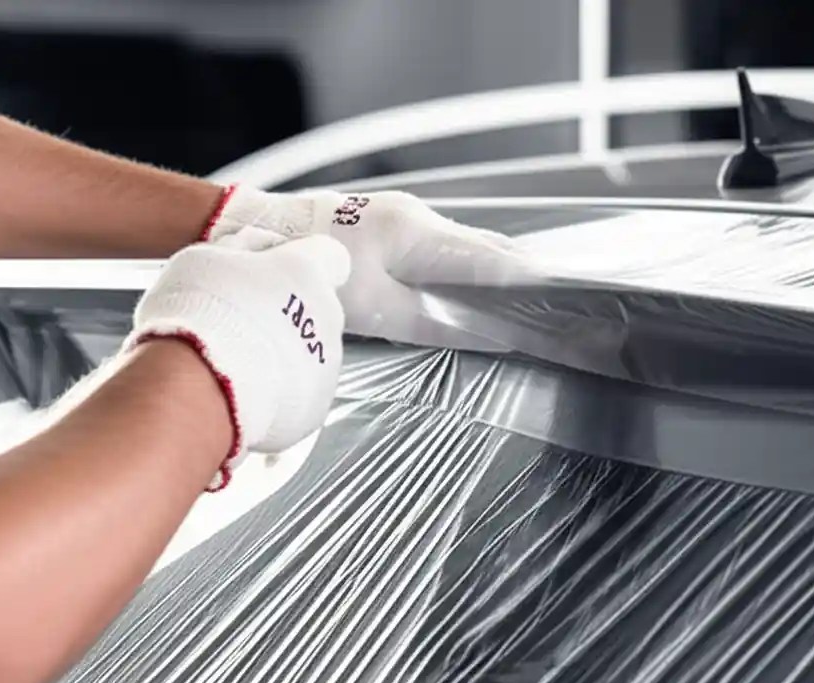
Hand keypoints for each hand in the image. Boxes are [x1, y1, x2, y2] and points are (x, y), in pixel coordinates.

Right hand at [127, 228, 350, 488]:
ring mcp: (327, 366)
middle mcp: (327, 316)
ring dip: (283, 357)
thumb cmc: (200, 315)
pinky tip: (243, 393)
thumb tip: (254, 250)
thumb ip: (241, 250)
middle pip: (317, 310)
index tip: (279, 272)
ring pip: (309, 355)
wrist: (200, 385)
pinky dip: (277, 396)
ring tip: (237, 364)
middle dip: (287, 315)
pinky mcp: (313, 408)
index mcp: (307, 272)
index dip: (304, 264)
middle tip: (244, 323)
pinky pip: (298, 396)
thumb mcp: (206, 258)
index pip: (330, 257)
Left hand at [206, 187, 525, 350]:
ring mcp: (402, 214)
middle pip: (483, 246)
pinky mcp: (387, 222)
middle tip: (545, 300)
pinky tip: (463, 282)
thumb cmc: (318, 271)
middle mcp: (418, 215)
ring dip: (487, 267)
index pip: (491, 258)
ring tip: (514, 296)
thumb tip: (483, 336)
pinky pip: (439, 242)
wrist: (260, 233)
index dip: (525, 280)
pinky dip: (460, 262)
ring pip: (461, 243)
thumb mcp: (375, 309)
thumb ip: (432, 323)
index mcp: (421, 234)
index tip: (554, 296)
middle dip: (514, 272)